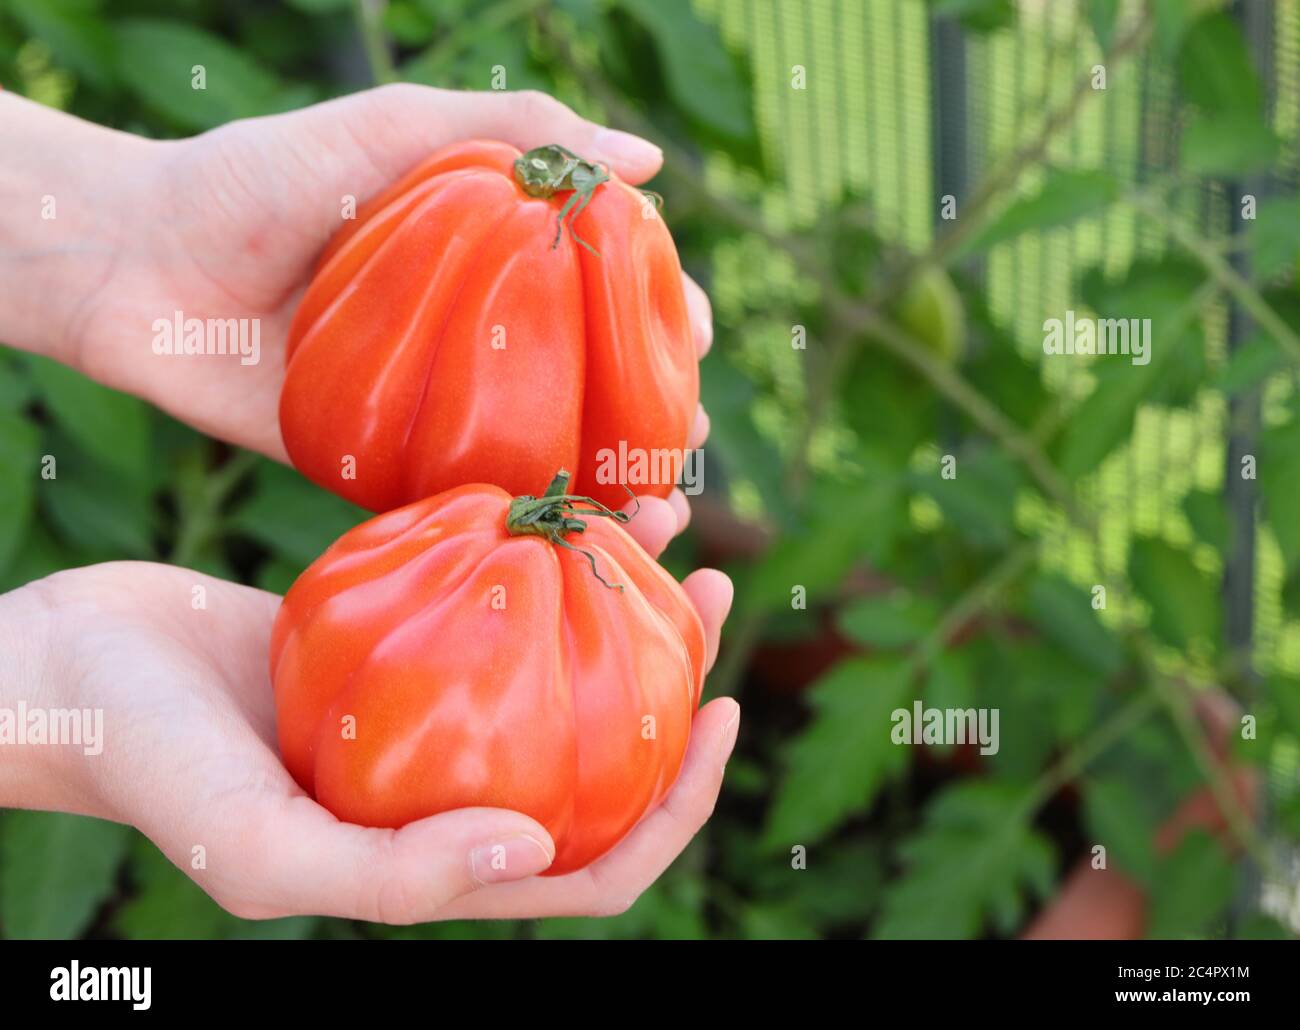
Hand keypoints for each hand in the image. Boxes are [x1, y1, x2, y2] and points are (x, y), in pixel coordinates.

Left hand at [1, 86, 711, 532]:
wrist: (143, 263)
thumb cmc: (265, 178)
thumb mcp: (395, 128)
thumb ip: (515, 132)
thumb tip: (648, 160)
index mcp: (488, 263)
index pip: (601, 294)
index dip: (657, 316)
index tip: (697, 337)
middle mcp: (472, 342)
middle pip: (586, 386)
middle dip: (651, 418)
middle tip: (687, 440)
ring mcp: (430, 409)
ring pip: (541, 456)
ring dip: (610, 489)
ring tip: (659, 512)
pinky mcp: (380, 466)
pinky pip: (461, 501)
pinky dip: (522, 525)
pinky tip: (573, 542)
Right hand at [2, 555, 734, 922]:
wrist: (71, 663)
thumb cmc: (153, 765)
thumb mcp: (261, 849)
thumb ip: (392, 878)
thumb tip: (540, 850)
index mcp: (439, 857)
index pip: (594, 861)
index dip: (675, 809)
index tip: (723, 711)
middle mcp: (447, 785)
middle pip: (595, 751)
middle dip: (673, 681)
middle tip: (715, 590)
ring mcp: (426, 708)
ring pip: (551, 663)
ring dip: (619, 601)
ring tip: (666, 520)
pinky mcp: (397, 634)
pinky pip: (493, 598)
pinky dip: (538, 556)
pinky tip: (568, 496)